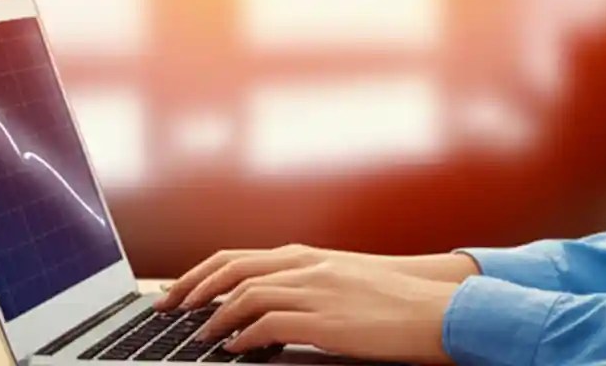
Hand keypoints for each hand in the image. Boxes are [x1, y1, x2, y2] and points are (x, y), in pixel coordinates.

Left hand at [155, 245, 477, 311]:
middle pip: (232, 268)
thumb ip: (306, 285)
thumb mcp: (343, 282)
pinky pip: (269, 323)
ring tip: (198, 334)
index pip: (239, 256)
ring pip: (246, 293)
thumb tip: (268, 304)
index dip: (201, 273)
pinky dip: (244, 335)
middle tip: (169, 308)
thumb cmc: (394, 300)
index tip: (178, 290)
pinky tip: (234, 349)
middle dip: (193, 288)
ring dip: (214, 316)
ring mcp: (316, 290)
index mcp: (309, 257)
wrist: (435, 308)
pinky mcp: (326, 320)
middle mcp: (307, 267)